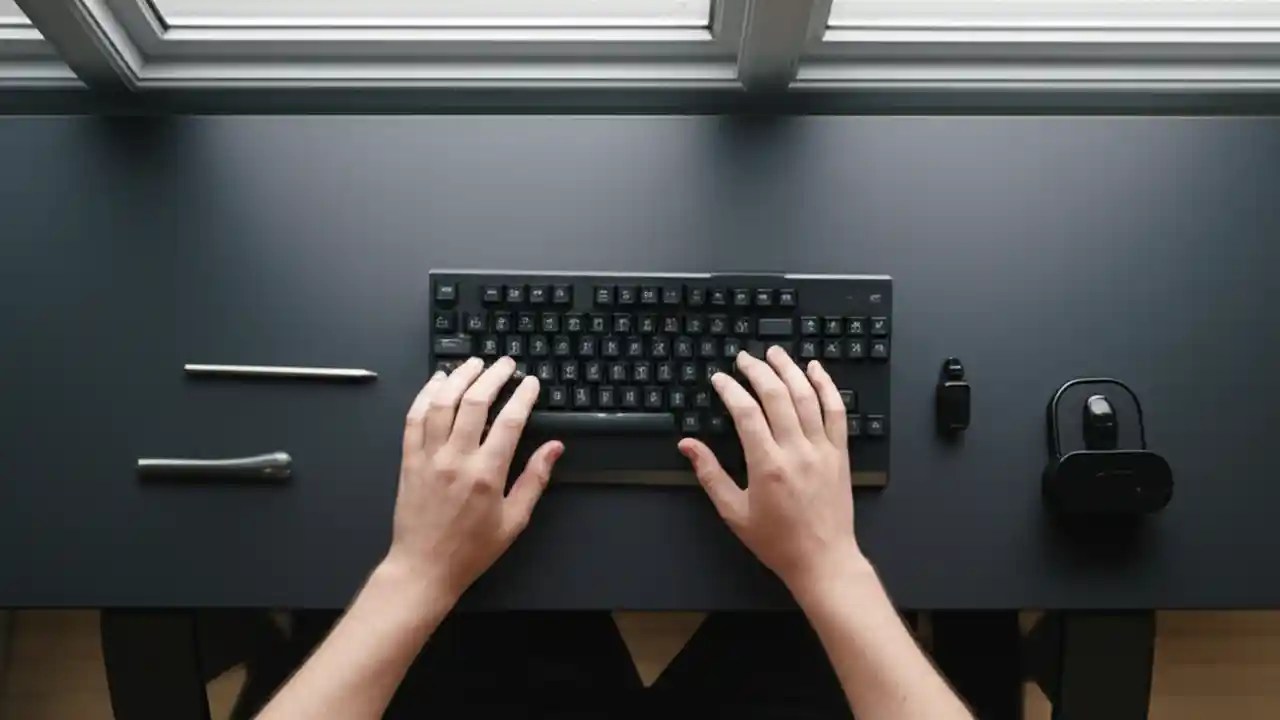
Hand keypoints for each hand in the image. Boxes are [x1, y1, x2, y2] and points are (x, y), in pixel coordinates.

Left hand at [385, 356, 562, 601]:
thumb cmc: (473, 549)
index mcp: (487, 474)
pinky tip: (437, 382)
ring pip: (443, 403)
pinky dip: (425, 395)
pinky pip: (414, 418)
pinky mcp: (409, 459)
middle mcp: (457, 459)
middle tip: (505, 363)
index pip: (509, 421)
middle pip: (475, 402)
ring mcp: (429, 456)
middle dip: (493, 376)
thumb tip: (554, 447)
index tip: (531, 382)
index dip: (522, 396)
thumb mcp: (514, 520)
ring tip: (474, 363)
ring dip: (459, 377)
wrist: (424, 567)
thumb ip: (535, 479)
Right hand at [678, 347, 863, 595]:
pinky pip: (837, 411)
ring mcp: (822, 450)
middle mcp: (796, 452)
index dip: (731, 390)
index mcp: (768, 466)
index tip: (719, 379)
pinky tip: (815, 370)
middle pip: (776, 396)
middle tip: (743, 358)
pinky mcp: (841, 453)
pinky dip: (826, 386)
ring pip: (807, 397)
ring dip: (789, 369)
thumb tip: (687, 445)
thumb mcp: (734, 512)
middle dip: (757, 371)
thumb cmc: (777, 541)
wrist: (823, 560)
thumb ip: (710, 474)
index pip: (747, 413)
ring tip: (774, 353)